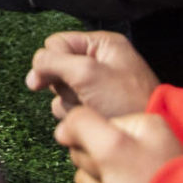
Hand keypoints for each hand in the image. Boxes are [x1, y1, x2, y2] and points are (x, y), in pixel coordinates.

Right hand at [27, 30, 160, 121]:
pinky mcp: (97, 108)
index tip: (43, 79)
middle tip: (77, 94)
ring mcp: (98, 87)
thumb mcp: (87, 73)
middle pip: (57, 68)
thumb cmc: (125, 101)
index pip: (57, 43)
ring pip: (61, 91)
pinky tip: (89, 121)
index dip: (50, 60)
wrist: (146, 139)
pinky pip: (70, 109)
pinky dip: (74, 116)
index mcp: (102, 44)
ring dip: (67, 104)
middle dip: (62, 85)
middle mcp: (100, 62)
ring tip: (89, 110)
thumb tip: (35, 67)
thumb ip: (55, 61)